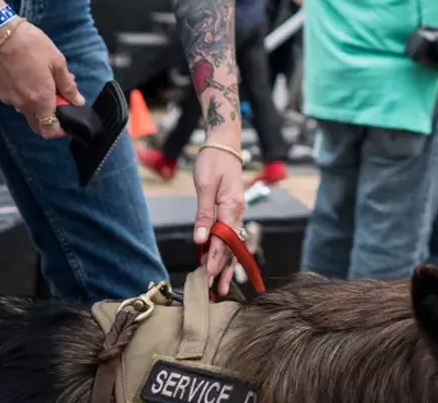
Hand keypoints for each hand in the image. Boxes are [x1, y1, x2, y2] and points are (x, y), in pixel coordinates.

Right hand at [0, 19, 81, 138]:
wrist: (0, 34)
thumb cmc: (30, 45)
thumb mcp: (57, 62)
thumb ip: (68, 85)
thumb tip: (77, 100)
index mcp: (40, 99)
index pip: (50, 130)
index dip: (60, 130)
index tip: (68, 120)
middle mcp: (22, 104)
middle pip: (38, 124)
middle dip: (50, 118)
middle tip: (58, 99)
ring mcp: (8, 98)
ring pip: (26, 110)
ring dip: (37, 103)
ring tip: (44, 81)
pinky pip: (14, 99)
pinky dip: (24, 94)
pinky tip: (28, 76)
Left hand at [192, 140, 246, 295]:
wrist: (224, 145)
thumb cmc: (214, 162)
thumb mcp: (206, 185)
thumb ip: (204, 213)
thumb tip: (200, 239)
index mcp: (232, 207)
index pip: (224, 240)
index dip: (215, 259)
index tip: (207, 276)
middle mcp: (237, 213)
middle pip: (231, 247)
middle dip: (222, 270)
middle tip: (215, 291)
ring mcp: (235, 213)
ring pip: (231, 244)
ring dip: (225, 265)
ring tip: (220, 286)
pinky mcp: (230, 212)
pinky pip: (228, 236)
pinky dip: (223, 252)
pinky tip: (218, 264)